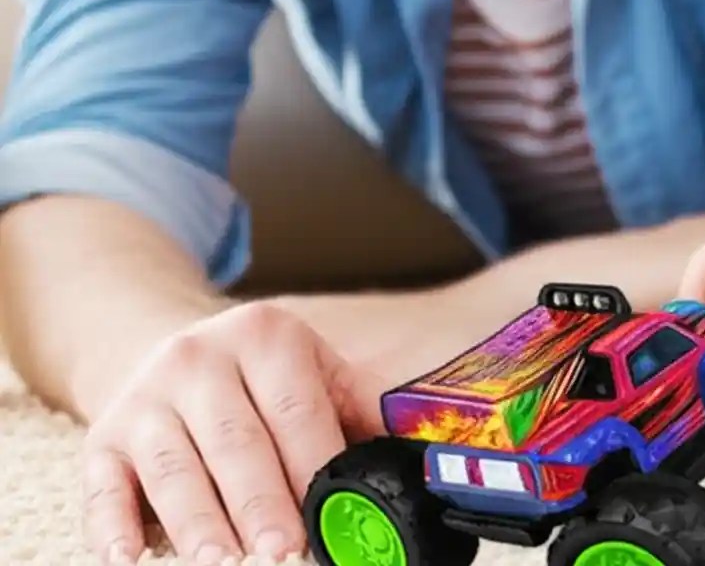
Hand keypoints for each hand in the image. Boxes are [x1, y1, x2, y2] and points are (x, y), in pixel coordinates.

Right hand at [80, 303, 385, 564]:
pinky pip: (104, 487)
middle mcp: (199, 359)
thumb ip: (363, 406)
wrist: (170, 349)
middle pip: (236, 444)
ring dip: (199, 524)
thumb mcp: (313, 371)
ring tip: (225, 563)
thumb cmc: (260, 379)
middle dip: (262, 505)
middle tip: (284, 553)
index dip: (315, 468)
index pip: (296, 411)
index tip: (334, 516)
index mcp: (265, 337)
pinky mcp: (102, 437)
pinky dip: (113, 527)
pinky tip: (129, 558)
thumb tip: (425, 449)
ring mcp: (146, 398)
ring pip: (175, 471)